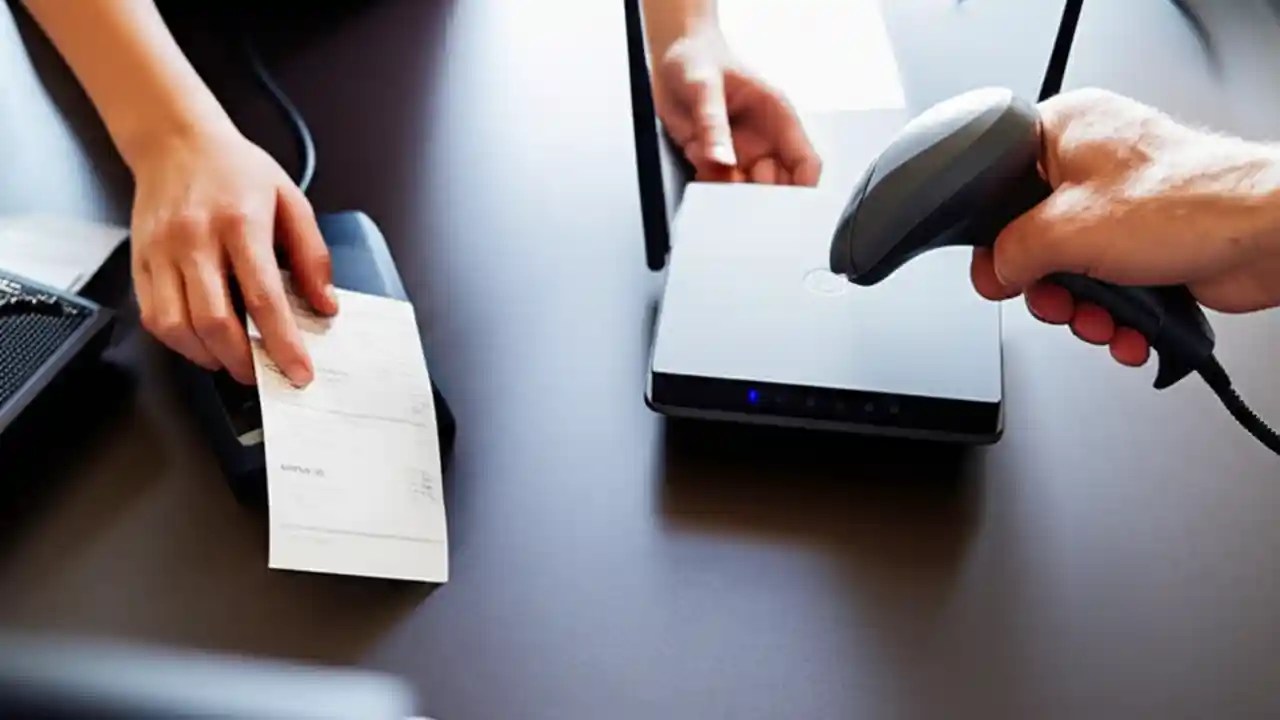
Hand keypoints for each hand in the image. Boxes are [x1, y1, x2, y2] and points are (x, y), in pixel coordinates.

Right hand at [129, 125, 336, 385]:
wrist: (175, 139)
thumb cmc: (235, 169)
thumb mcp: (291, 200)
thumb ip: (312, 255)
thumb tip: (325, 304)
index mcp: (240, 223)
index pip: (263, 297)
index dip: (282, 342)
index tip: (298, 371)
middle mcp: (195, 239)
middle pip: (215, 320)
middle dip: (243, 360)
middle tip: (265, 373)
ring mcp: (161, 252)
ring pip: (177, 326)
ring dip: (208, 356)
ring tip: (234, 361)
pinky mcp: (139, 261)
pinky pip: (153, 316)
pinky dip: (179, 341)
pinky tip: (202, 342)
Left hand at [652, 27, 820, 185]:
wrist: (671, 58)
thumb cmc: (698, 59)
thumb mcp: (704, 87)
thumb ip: (713, 124)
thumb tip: (723, 162)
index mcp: (778, 118)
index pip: (806, 164)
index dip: (802, 190)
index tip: (784, 208)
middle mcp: (763, 142)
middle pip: (778, 188)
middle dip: (758, 197)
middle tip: (734, 186)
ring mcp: (740, 154)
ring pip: (745, 193)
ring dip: (726, 190)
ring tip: (706, 161)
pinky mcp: (715, 162)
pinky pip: (716, 187)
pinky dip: (704, 182)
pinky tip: (694, 156)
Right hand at [971, 88, 1279, 366]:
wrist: (1270, 235)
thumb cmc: (1193, 203)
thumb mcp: (1068, 229)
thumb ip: (1013, 252)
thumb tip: (994, 271)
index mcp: (1066, 130)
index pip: (1000, 182)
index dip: (996, 234)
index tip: (1003, 268)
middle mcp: (1093, 164)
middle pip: (1034, 238)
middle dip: (1049, 286)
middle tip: (1059, 300)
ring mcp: (1123, 206)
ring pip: (1071, 270)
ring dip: (1083, 309)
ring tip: (1102, 320)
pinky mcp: (1148, 244)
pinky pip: (1108, 285)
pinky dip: (1115, 314)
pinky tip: (1127, 328)